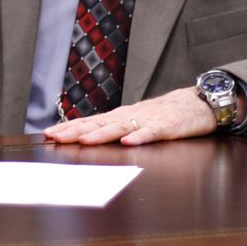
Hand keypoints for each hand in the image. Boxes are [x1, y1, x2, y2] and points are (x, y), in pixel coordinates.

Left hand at [43, 86, 232, 145]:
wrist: (197, 103)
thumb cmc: (164, 116)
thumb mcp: (136, 123)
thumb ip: (115, 130)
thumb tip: (87, 139)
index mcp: (121, 117)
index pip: (90, 122)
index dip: (69, 128)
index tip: (48, 133)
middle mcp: (130, 116)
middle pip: (99, 124)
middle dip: (76, 131)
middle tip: (55, 137)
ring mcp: (148, 121)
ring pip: (121, 127)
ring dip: (101, 134)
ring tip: (84, 140)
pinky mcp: (168, 126)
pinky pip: (152, 133)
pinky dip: (140, 137)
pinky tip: (128, 142)